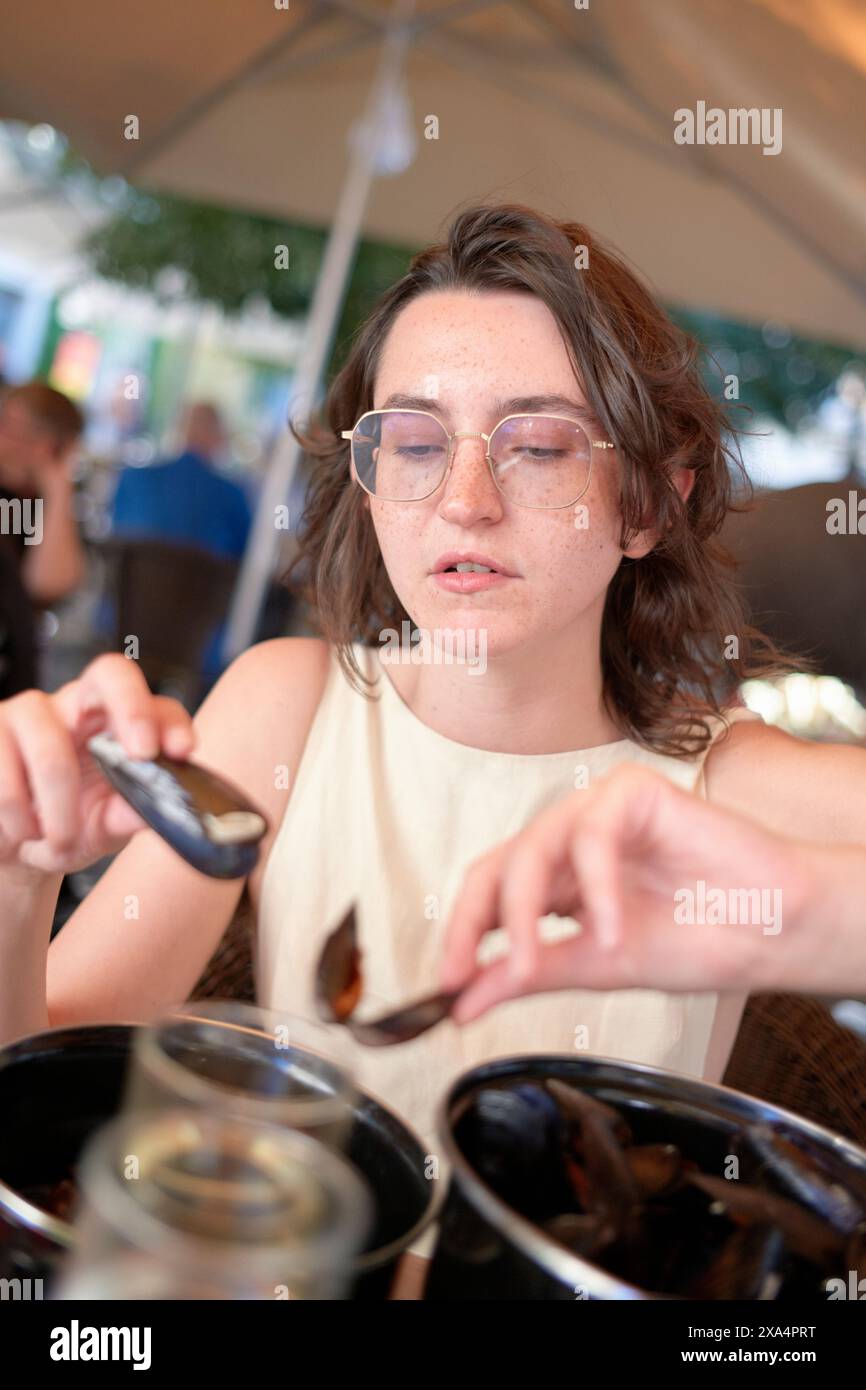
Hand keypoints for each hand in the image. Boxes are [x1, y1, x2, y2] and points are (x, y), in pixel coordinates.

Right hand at [0, 654, 194, 875]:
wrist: (13, 845)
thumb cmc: (66, 827)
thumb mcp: (106, 827)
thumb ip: (130, 815)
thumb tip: (161, 809)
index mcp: (117, 725)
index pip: (156, 704)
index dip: (170, 722)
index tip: (181, 751)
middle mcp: (76, 705)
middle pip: (110, 673)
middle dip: (132, 710)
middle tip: (140, 756)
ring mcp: (27, 712)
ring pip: (53, 753)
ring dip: (59, 813)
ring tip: (58, 842)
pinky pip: (5, 775)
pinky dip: (17, 819)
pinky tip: (22, 831)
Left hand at [439, 763, 815, 1021]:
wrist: (773, 930)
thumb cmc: (700, 939)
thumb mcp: (597, 968)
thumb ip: (532, 974)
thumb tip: (463, 1001)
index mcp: (560, 879)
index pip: (489, 894)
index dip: (462, 936)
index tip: (444, 988)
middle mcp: (572, 840)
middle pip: (498, 867)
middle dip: (477, 924)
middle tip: (468, 974)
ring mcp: (599, 811)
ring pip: (532, 848)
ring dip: (527, 914)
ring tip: (537, 964)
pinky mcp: (633, 791)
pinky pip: (590, 834)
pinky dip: (595, 888)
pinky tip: (614, 930)